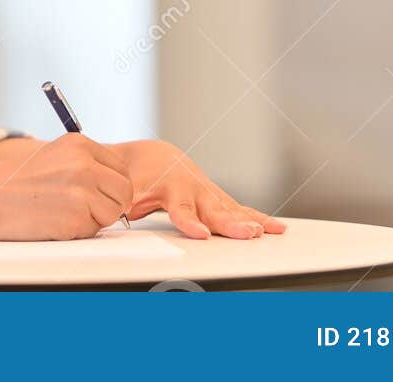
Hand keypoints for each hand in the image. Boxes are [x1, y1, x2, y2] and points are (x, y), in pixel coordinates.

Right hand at [0, 133, 133, 240]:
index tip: (102, 195)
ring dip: (95, 220)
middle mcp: (84, 164)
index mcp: (80, 145)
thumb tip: (118, 184)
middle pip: (124, 192)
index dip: (114, 186)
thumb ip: (87, 164)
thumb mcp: (55, 156)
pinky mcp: (76, 218)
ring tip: (65, 214)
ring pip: (113, 213)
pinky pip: (93, 231)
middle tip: (88, 210)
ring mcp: (82, 191)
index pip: (121, 169)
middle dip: (111, 205)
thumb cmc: (16, 181)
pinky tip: (55, 222)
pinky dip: (78, 232)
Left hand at [114, 139, 285, 239]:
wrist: (148, 157)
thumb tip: (117, 211)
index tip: (200, 233)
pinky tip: (275, 228)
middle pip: (214, 208)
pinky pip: (237, 208)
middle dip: (232, 223)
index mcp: (169, 186)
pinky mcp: (214, 197)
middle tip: (249, 234)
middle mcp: (192, 187)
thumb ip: (125, 202)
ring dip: (251, 220)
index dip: (190, 221)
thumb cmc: (134, 174)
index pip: (180, 207)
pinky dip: (255, 218)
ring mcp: (206, 191)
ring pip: (231, 207)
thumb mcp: (124, 190)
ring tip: (268, 232)